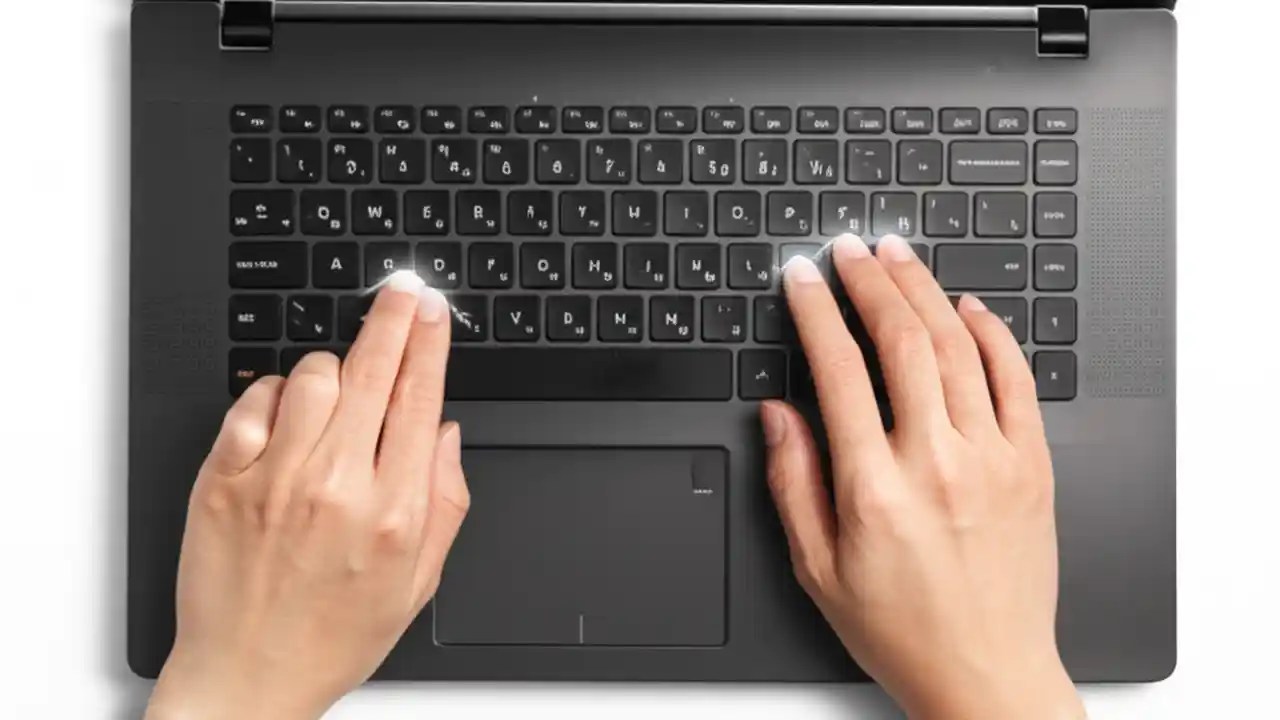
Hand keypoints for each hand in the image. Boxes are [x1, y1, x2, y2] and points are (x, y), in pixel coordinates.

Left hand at [146, 272, 469, 719]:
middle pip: (372, 370)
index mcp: (393, 513)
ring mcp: (275, 480)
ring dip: (334, 366)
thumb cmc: (333, 634)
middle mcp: (336, 488)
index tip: (432, 310)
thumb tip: (443, 430)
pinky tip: (290, 416)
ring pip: (314, 374)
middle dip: (393, 317)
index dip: (430, 341)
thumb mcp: (418, 581)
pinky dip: (276, 392)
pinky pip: (255, 400)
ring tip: (340, 388)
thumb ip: (444, 500)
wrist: (249, 676)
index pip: (419, 398)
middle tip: (401, 291)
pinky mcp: (223, 480)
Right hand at [763, 235, 1084, 719]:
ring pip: (958, 346)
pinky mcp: (1032, 465)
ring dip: (924, 291)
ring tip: (898, 257)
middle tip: (850, 250)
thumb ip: (792, 482)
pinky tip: (968, 308)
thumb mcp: (817, 567)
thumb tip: (778, 413)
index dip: (814, 309)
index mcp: (873, 487)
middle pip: (902, 340)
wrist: (986, 673)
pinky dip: (992, 334)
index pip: (838, 368)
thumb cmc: (902, 628)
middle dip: (869, 282)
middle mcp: (936, 462)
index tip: (801, 278)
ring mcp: (992, 459)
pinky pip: (1015, 379)